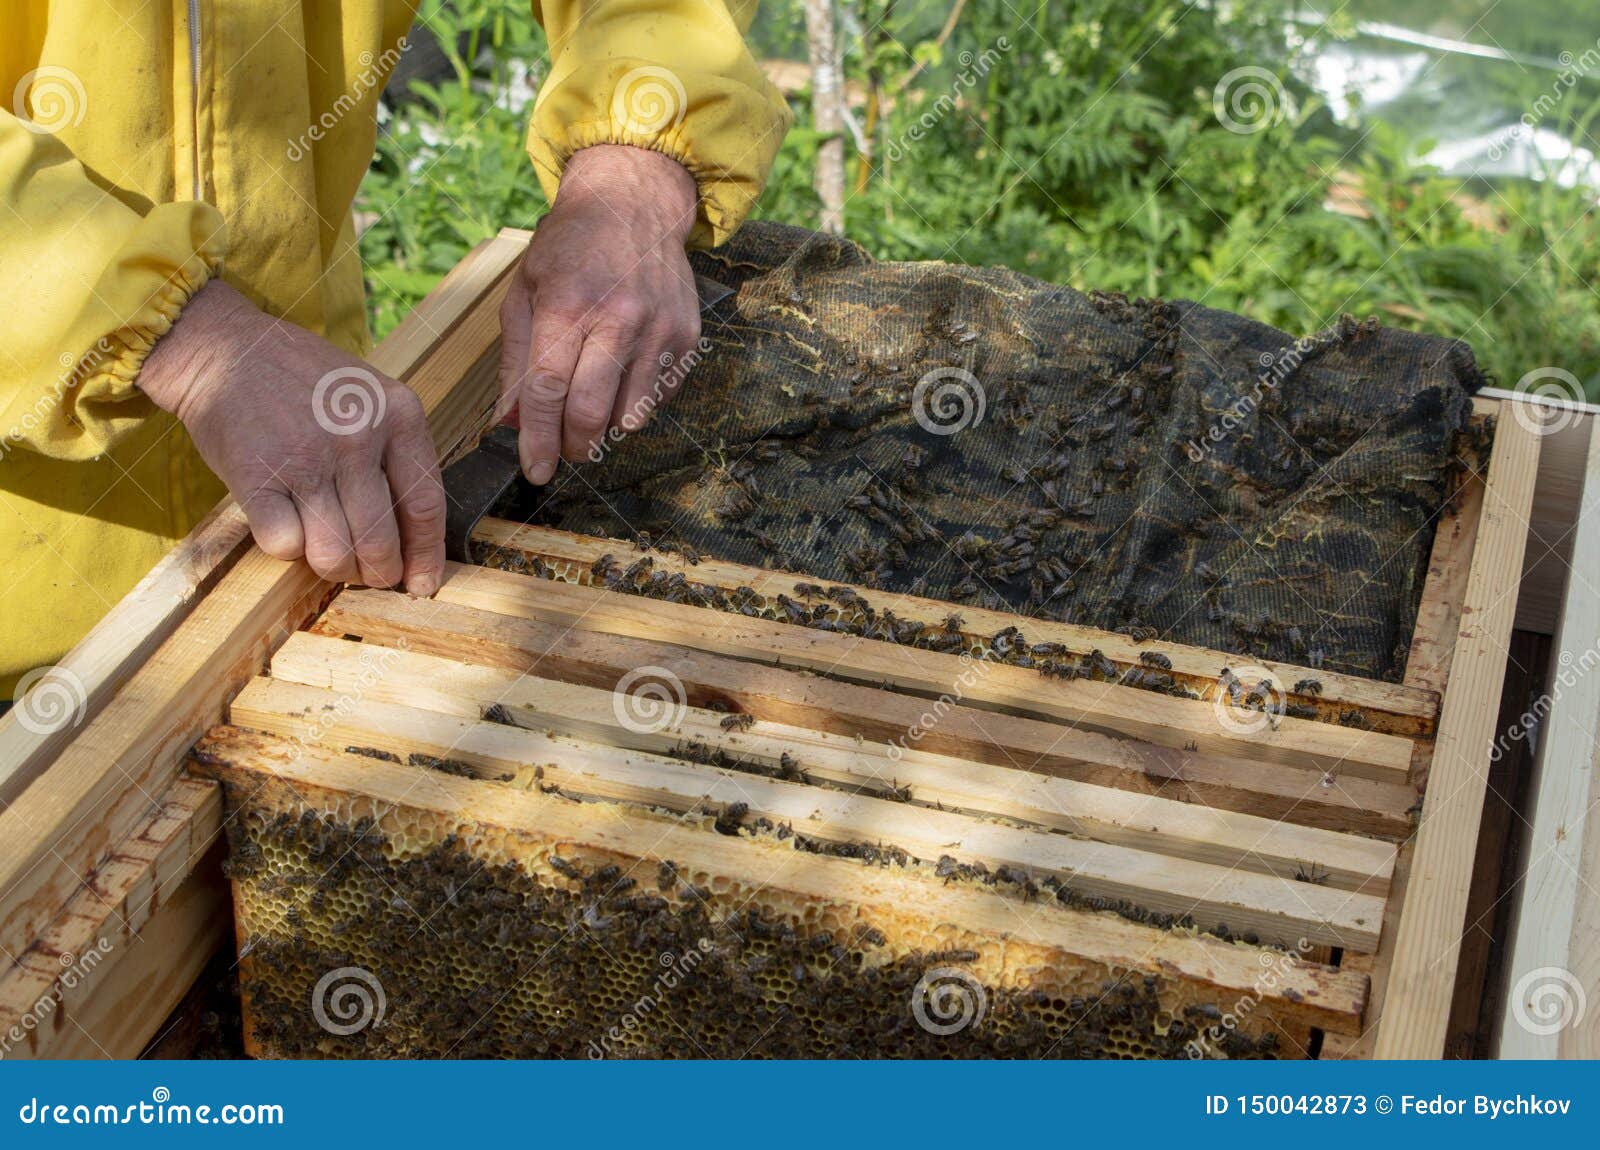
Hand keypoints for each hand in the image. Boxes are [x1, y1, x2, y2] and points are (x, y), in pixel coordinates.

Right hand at [140, 281, 445, 593]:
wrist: (228, 350)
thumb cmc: (308, 383)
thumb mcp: (373, 398)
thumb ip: (398, 456)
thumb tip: (416, 541)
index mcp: (400, 416)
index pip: (426, 507)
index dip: (426, 557)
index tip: (422, 585)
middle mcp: (358, 437)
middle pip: (380, 542)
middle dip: (377, 573)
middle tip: (369, 573)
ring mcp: (307, 458)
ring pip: (334, 555)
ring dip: (333, 568)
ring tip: (327, 550)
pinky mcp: (257, 477)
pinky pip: (285, 547)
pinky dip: (287, 549)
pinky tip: (287, 523)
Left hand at [498, 144, 700, 482]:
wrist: (634, 203)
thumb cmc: (571, 246)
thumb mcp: (525, 290)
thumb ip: (515, 360)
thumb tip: (509, 422)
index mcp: (566, 305)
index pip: (548, 390)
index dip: (538, 439)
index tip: (534, 470)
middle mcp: (617, 319)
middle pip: (590, 411)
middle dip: (572, 445)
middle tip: (564, 449)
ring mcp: (658, 329)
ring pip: (630, 415)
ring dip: (605, 428)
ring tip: (591, 410)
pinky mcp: (685, 337)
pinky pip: (660, 397)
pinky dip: (636, 404)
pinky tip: (622, 380)